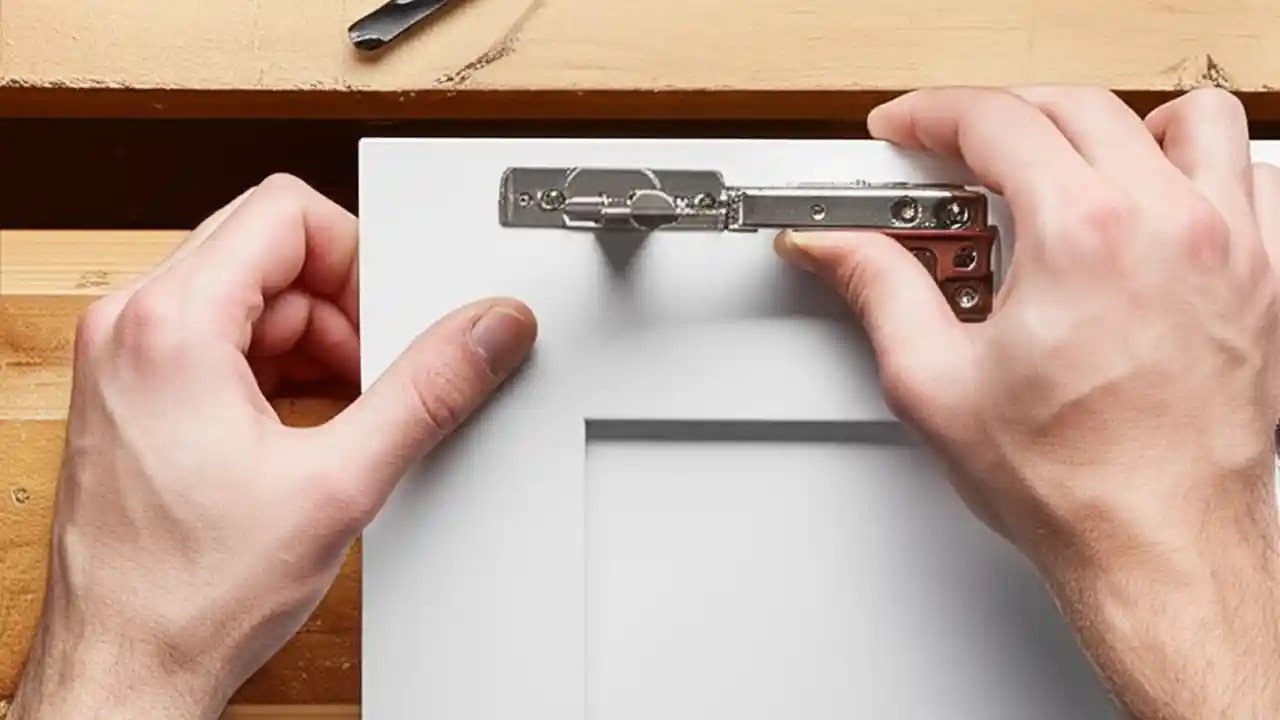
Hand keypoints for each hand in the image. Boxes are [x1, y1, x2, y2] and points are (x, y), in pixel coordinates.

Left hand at [10, 175, 536, 718]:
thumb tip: (488, 333)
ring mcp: (122, 360)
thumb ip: (428, 392)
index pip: (285, 212)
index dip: (360, 256)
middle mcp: (130, 327)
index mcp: (169, 326)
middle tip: (374, 376)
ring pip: (245, 297)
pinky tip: (307, 428)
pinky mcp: (131, 393)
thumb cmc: (189, 594)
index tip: (390, 317)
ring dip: (311, 342)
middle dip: (339, 306)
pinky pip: (217, 340)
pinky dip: (274, 369)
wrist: (125, 670)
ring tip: (343, 414)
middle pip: (265, 250)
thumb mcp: (339, 483)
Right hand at [777, 87, 1279, 717]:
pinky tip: (1161, 208)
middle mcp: (1170, 225)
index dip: (932, 116)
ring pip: (1187, 121)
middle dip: (1002, 117)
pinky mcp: (1271, 283)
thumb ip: (879, 289)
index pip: (996, 123)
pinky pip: (1257, 181)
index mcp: (1084, 235)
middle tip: (958, 157)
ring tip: (1072, 164)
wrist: (1159, 548)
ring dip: (1118, 126)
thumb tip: (837, 247)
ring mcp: (1235, 249)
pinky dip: (1205, 174)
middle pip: (1078, 107)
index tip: (907, 131)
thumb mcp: (935, 381)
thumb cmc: (1071, 483)